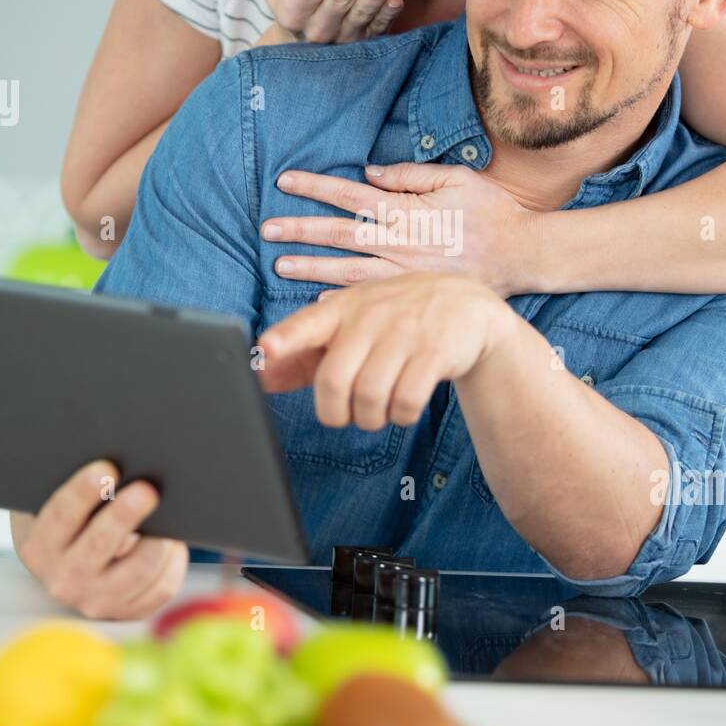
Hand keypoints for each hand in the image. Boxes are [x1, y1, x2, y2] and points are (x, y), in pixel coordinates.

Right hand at [13, 461, 187, 620]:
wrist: (72, 567)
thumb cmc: (74, 522)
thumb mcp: (62, 507)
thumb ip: (81, 493)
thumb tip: (120, 466)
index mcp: (40, 547)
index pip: (60, 516)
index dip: (82, 491)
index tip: (106, 469)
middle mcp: (64, 579)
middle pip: (100, 544)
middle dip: (124, 514)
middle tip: (146, 490)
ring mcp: (97, 600)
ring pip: (140, 569)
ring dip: (159, 540)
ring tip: (171, 516)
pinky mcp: (128, 610)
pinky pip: (162, 586)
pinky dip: (173, 561)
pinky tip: (175, 542)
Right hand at [254, 0, 403, 42]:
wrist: (306, 43)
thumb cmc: (290, 2)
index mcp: (293, 14)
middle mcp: (317, 30)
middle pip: (338, 1)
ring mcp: (342, 39)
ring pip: (359, 15)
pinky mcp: (362, 43)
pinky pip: (377, 29)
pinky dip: (387, 16)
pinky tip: (396, 1)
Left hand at [256, 273, 515, 430]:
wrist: (466, 306)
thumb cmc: (394, 322)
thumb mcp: (350, 325)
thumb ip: (304, 354)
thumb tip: (259, 377)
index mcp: (342, 309)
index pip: (307, 323)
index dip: (286, 338)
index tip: (266, 349)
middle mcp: (371, 317)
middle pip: (335, 380)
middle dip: (335, 414)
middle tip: (346, 415)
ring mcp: (405, 332)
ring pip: (370, 397)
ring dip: (370, 419)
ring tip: (378, 411)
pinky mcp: (436, 351)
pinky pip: (406, 401)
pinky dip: (400, 417)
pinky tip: (403, 408)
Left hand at [262, 162, 534, 296]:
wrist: (525, 254)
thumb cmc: (493, 212)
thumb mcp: (457, 179)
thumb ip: (412, 175)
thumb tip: (370, 173)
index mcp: (410, 210)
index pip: (353, 195)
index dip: (317, 187)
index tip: (285, 181)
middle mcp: (403, 242)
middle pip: (342, 234)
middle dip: (302, 230)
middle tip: (268, 229)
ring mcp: (408, 273)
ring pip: (350, 270)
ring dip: (313, 268)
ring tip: (281, 265)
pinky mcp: (417, 296)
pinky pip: (375, 301)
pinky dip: (345, 303)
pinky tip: (319, 305)